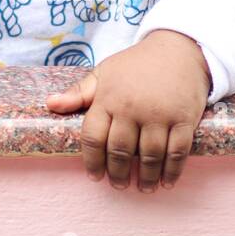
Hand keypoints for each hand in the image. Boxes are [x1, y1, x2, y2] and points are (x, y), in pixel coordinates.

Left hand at [45, 30, 211, 191]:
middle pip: (120, 151)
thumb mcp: (105, 72)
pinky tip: (166, 181)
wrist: (179, 48)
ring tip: (144, 187)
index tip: (94, 176)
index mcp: (108, 98)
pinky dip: (172, 171)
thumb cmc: (137, 64)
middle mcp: (132, 108)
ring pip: (150, 156)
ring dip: (146, 177)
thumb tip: (50, 104)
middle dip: (118, 173)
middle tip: (119, 185)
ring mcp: (159, 115)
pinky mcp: (184, 119)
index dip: (92, 161)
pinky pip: (177, 152)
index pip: (93, 137)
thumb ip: (79, 92)